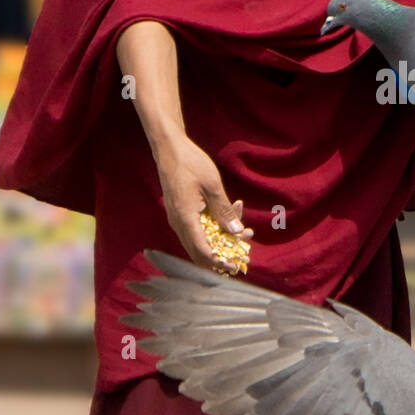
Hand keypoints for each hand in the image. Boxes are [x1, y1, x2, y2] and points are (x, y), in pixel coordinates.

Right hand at [154, 133, 253, 271]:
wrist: (169, 148)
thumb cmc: (190, 163)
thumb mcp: (212, 185)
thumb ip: (223, 211)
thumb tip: (235, 232)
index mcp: (185, 219)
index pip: (202, 251)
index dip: (219, 262)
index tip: (235, 266)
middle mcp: (178, 224)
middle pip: (200, 251)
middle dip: (223, 253)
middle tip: (245, 248)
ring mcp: (178, 219)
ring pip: (200, 240)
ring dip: (221, 238)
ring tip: (243, 228)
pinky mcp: (180, 213)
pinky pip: (198, 228)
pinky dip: (214, 226)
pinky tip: (232, 210)